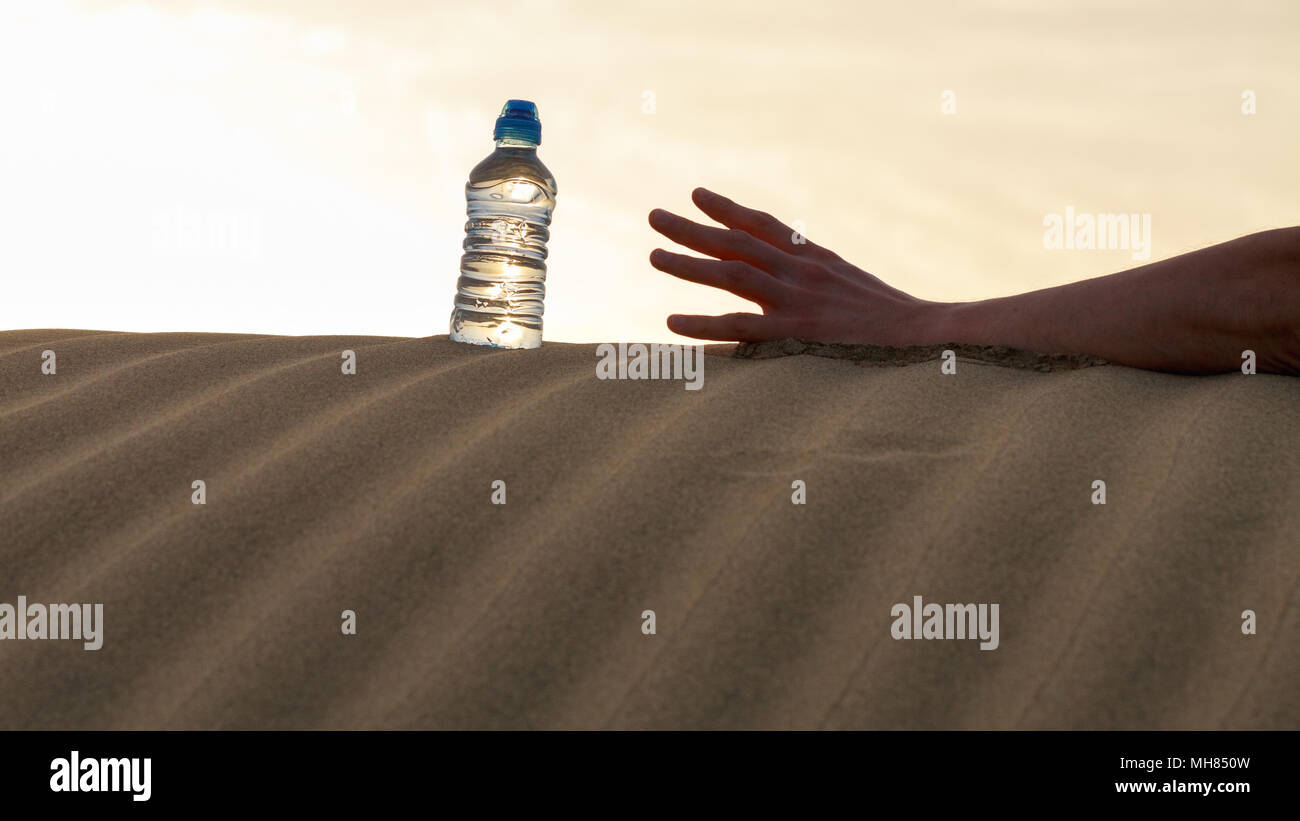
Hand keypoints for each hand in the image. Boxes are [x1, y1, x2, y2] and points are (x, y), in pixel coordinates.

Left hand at [648, 188, 940, 343]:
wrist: (926, 335)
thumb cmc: (894, 320)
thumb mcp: (855, 288)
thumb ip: (823, 280)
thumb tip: (802, 281)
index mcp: (816, 258)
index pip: (764, 225)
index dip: (729, 209)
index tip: (698, 194)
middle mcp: (801, 271)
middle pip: (736, 242)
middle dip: (692, 228)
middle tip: (654, 215)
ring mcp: (797, 300)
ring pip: (730, 274)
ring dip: (688, 264)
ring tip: (653, 256)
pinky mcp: (795, 333)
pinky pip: (740, 325)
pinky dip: (703, 323)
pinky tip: (672, 321)